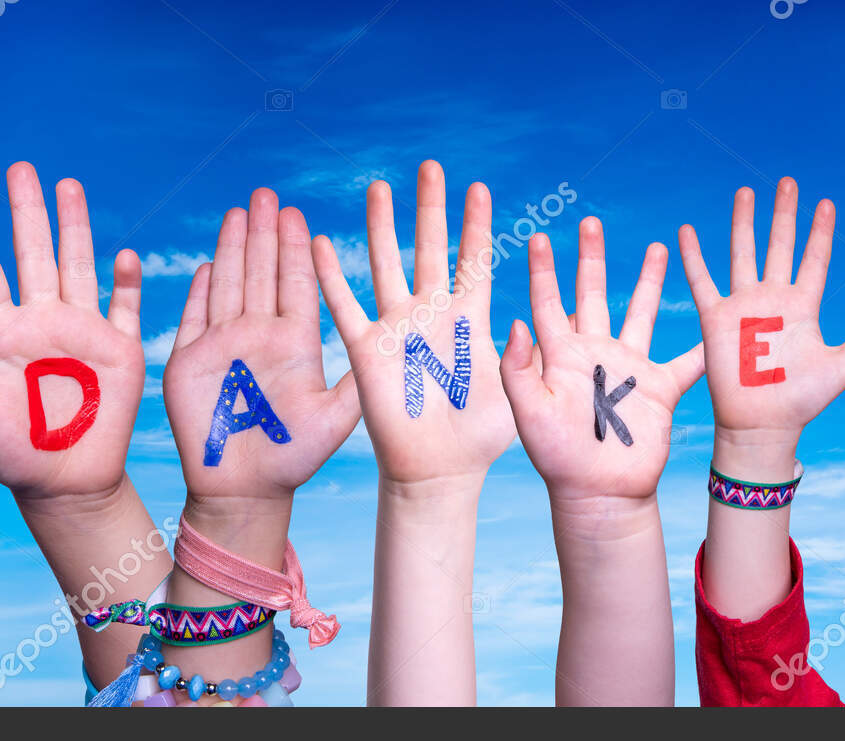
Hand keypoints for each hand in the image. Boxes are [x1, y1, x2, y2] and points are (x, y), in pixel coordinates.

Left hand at [0, 162, 144, 503]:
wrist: (67, 485)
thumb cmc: (15, 456)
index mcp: (2, 334)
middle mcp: (40, 323)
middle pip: (32, 255)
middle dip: (27, 211)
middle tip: (20, 167)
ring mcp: (81, 333)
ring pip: (77, 266)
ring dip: (74, 227)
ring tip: (68, 185)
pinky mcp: (119, 351)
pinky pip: (124, 307)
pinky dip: (125, 282)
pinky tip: (123, 255)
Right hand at [162, 189, 359, 504]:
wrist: (245, 490)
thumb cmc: (294, 459)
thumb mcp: (337, 417)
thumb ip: (359, 380)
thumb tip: (394, 345)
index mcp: (295, 342)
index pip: (295, 283)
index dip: (293, 247)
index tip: (296, 213)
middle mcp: (259, 336)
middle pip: (261, 273)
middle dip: (263, 233)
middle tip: (266, 194)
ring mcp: (222, 345)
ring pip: (229, 284)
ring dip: (233, 248)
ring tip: (238, 211)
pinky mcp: (188, 362)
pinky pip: (194, 316)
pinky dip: (199, 290)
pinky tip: (207, 263)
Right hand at [311, 160, 515, 486]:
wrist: (439, 470)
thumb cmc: (481, 437)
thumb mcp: (517, 393)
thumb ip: (522, 358)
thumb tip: (528, 322)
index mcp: (469, 319)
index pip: (474, 259)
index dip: (476, 224)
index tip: (477, 186)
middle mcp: (431, 314)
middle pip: (429, 248)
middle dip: (430, 207)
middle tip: (430, 167)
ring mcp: (397, 329)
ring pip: (386, 264)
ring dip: (382, 226)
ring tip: (379, 186)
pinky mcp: (366, 353)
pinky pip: (343, 308)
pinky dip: (329, 277)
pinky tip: (316, 242)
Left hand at [499, 218, 703, 501]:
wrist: (599, 494)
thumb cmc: (558, 458)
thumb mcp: (530, 413)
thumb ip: (521, 369)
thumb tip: (517, 321)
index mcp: (561, 356)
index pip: (549, 302)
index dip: (544, 271)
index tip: (539, 237)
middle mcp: (594, 354)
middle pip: (593, 294)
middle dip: (592, 258)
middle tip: (591, 221)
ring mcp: (628, 369)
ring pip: (642, 312)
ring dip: (650, 281)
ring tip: (659, 246)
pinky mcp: (660, 389)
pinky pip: (690, 359)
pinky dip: (706, 342)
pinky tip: (721, 318)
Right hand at [677, 178, 844, 455]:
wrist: (762, 425)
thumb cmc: (802, 401)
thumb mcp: (841, 367)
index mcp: (803, 307)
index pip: (813, 259)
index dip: (819, 233)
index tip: (826, 204)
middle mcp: (773, 300)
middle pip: (779, 246)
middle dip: (783, 214)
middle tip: (787, 182)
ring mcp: (743, 306)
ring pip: (742, 253)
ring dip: (743, 222)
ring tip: (745, 191)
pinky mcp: (715, 318)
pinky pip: (701, 281)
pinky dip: (693, 256)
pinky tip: (686, 231)